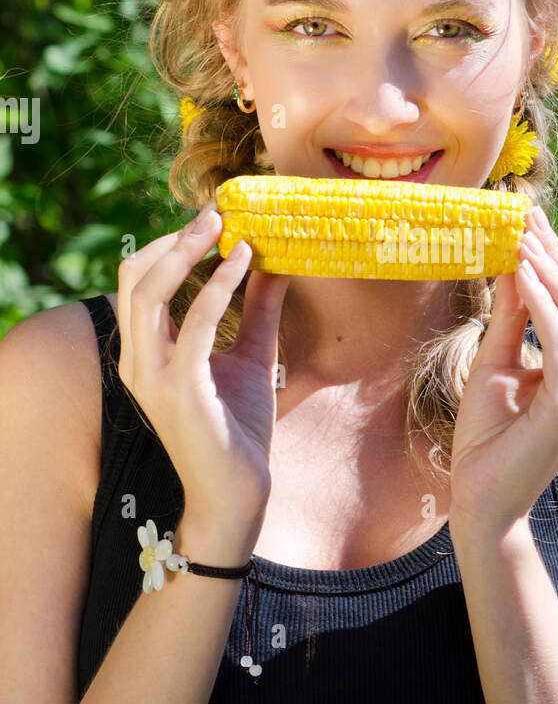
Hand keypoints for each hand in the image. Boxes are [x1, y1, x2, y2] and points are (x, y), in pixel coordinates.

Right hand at [117, 200, 289, 552]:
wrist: (240, 492)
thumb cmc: (240, 430)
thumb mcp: (252, 357)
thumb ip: (258, 311)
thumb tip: (275, 265)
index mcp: (145, 351)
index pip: (140, 280)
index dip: (171, 242)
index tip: (213, 215)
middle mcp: (137, 359)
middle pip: (135, 275)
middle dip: (174, 236)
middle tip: (216, 211)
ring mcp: (152, 374)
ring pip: (149, 290)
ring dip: (186, 250)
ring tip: (224, 225)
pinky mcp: (178, 387)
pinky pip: (194, 321)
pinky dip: (217, 285)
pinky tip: (244, 262)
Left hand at [449, 206, 557, 534]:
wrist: (478, 500)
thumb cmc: (486, 439)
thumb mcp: (495, 364)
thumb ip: (509, 319)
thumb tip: (513, 262)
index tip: (531, 222)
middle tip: (526, 216)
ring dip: (551, 272)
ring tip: (522, 237)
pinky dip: (541, 303)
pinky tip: (520, 272)